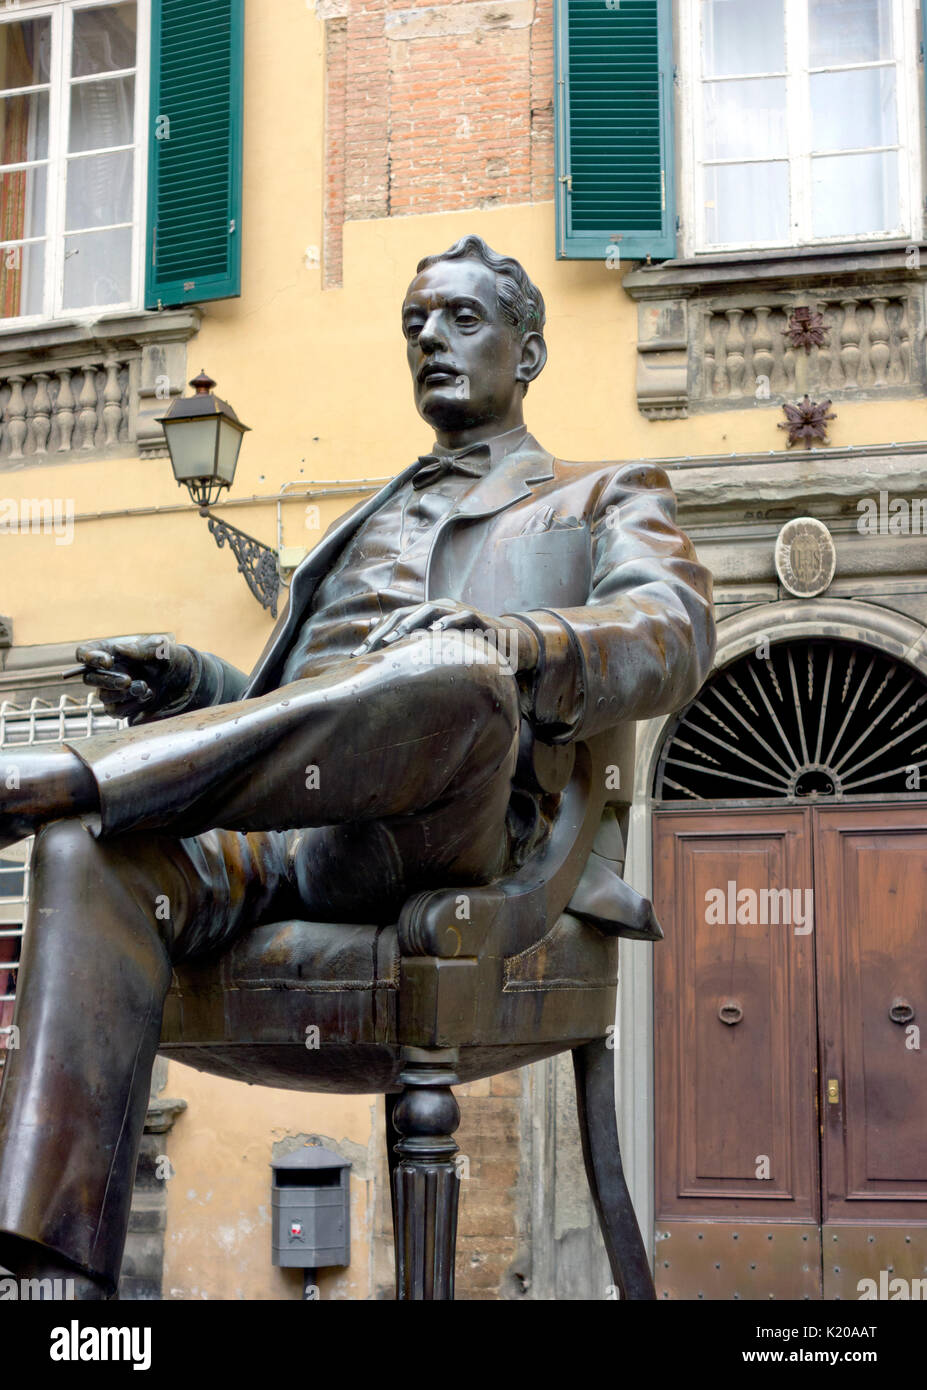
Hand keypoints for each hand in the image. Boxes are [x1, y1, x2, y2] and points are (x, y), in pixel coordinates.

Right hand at [75, 636, 196, 721]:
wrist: (183, 680)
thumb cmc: (168, 658)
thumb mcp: (161, 649)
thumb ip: (141, 648)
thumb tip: (119, 649)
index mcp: (109, 652)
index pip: (84, 653)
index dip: (89, 657)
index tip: (107, 661)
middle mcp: (106, 672)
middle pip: (89, 678)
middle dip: (107, 681)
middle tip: (127, 680)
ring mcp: (112, 691)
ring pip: (102, 697)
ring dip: (122, 694)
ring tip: (144, 687)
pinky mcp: (121, 707)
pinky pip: (115, 711)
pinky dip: (130, 706)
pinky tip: (147, 696)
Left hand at [352, 600, 538, 673]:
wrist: (509, 642)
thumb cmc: (468, 647)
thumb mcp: (438, 648)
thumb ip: (414, 644)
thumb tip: (380, 643)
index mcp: (425, 616)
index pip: (393, 621)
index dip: (375, 635)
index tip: (357, 656)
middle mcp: (438, 609)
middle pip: (405, 613)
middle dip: (386, 630)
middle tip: (370, 647)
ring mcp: (457, 611)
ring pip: (430, 611)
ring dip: (412, 623)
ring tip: (396, 636)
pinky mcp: (477, 618)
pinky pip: (461, 617)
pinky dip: (448, 622)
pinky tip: (436, 632)